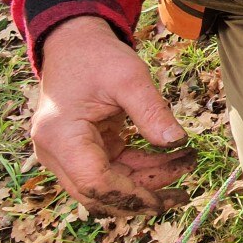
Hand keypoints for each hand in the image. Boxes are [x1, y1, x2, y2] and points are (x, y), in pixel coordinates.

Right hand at [31, 16, 194, 216]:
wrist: (73, 44)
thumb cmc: (96, 57)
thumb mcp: (129, 77)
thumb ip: (152, 110)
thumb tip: (177, 142)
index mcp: (60, 136)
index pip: (95, 182)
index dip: (132, 195)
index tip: (167, 198)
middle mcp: (55, 153)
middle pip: (99, 194)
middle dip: (143, 197)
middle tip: (184, 193)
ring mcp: (66, 155)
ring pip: (108, 187)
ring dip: (147, 183)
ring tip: (187, 163)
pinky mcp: (81, 152)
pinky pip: (112, 171)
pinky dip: (141, 169)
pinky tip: (171, 159)